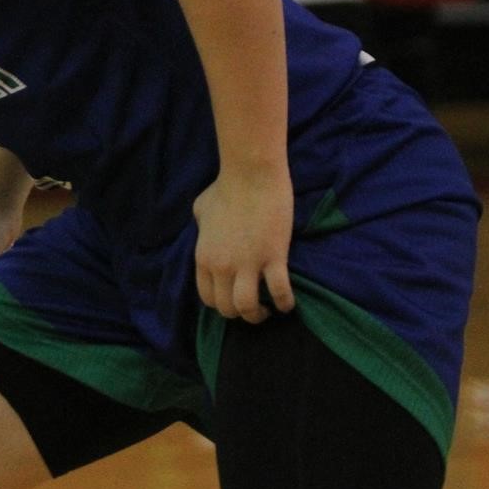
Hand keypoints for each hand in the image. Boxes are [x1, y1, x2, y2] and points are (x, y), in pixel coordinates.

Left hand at [192, 164, 296, 323]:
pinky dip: (285, 303)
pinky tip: (287, 303)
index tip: (233, 300)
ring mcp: (248, 264)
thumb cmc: (226, 186)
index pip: (207, 297)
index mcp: (204, 257)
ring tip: (267, 310)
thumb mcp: (201, 208)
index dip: (221, 304)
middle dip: (239, 313)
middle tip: (252, 308)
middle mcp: (222, 266)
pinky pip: (279, 292)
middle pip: (227, 308)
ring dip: (257, 315)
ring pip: (248, 307)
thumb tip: (204, 228)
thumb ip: (200, 225)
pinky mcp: (273, 257)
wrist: (250, 173)